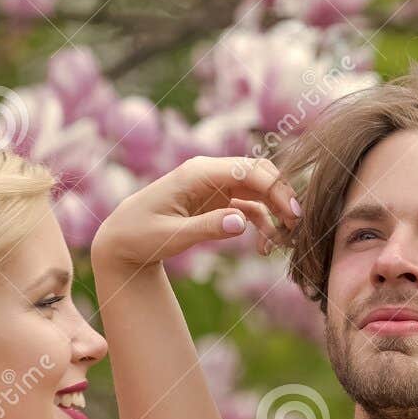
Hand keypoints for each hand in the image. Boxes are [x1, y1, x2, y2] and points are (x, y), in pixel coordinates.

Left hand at [91, 156, 300, 270]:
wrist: (122, 240)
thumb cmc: (140, 236)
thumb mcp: (170, 236)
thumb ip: (207, 228)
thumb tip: (242, 222)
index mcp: (198, 172)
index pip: (249, 170)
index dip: (276, 189)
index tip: (293, 215)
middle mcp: (210, 173)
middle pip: (259, 174)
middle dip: (282, 197)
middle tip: (295, 226)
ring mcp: (216, 186)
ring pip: (259, 189)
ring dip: (275, 211)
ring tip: (283, 242)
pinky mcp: (217, 201)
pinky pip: (249, 206)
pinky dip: (262, 223)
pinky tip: (265, 247)